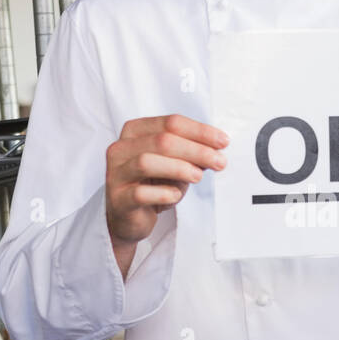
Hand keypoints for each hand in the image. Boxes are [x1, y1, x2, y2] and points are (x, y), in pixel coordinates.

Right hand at [106, 113, 228, 245]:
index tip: (223, 142)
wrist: (130, 217)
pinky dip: (163, 193)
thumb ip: (191, 154)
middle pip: (161, 140)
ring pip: (146, 162)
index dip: (200, 131)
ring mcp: (116, 173)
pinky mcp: (118, 199)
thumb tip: (216, 149)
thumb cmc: (153, 185)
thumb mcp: (175, 164)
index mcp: (135, 131)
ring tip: (198, 177)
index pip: (170, 123)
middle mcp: (121, 148)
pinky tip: (175, 195)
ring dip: (179, 168)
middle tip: (219, 162)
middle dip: (196, 150)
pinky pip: (140, 193)